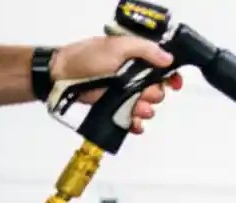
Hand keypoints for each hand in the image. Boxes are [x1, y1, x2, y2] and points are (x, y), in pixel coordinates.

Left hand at [50, 35, 184, 133]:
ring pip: (148, 108)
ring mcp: (125, 94)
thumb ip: (144, 49)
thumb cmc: (85, 58)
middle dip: (153, 94)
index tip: (174, 83)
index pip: (164, 69)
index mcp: (137, 59)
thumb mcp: (116, 45)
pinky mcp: (116, 109)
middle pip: (159, 91)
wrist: (61, 76)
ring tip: (134, 106)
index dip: (172, 77)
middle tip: (141, 92)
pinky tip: (132, 122)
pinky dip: (135, 124)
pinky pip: (134, 122)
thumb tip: (168, 58)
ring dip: (144, 109)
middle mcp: (133, 77)